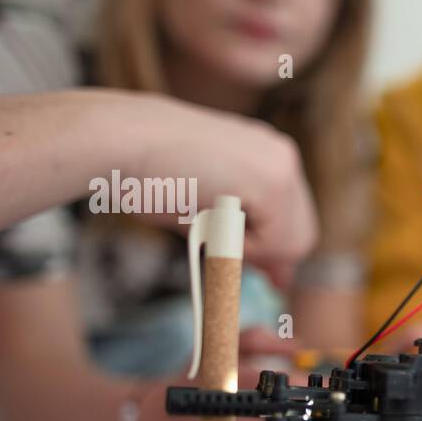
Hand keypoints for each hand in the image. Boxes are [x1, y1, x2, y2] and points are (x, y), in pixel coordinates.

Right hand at [129, 93, 318, 288]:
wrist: (118, 142)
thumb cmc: (149, 176)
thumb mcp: (210, 212)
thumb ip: (246, 238)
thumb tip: (283, 278)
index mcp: (269, 153)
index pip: (294, 220)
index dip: (270, 249)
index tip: (243, 256)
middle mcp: (283, 154)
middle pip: (303, 235)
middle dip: (267, 253)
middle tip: (222, 244)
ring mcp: (282, 166)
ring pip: (293, 243)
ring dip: (250, 248)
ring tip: (204, 218)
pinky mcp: (273, 182)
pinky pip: (274, 242)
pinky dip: (241, 245)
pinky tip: (208, 214)